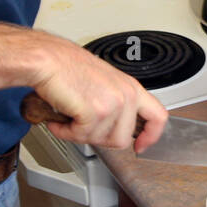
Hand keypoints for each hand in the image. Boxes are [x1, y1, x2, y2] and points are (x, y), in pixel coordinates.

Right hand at [27, 38, 167, 151]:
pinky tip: (60, 119)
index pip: (158, 117)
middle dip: (98, 139)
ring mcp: (112, 104)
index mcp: (131, 88)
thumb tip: (116, 128)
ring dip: (79, 134)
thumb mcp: (104, 83)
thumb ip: (117, 104)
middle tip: (82, 127)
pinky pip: (81, 137)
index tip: (141, 146)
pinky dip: (65, 132)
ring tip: (69, 118)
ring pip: (101, 141)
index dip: (151, 136)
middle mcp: (125, 95)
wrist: (47, 59)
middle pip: (122, 139)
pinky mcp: (95, 111)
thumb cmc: (68, 67)